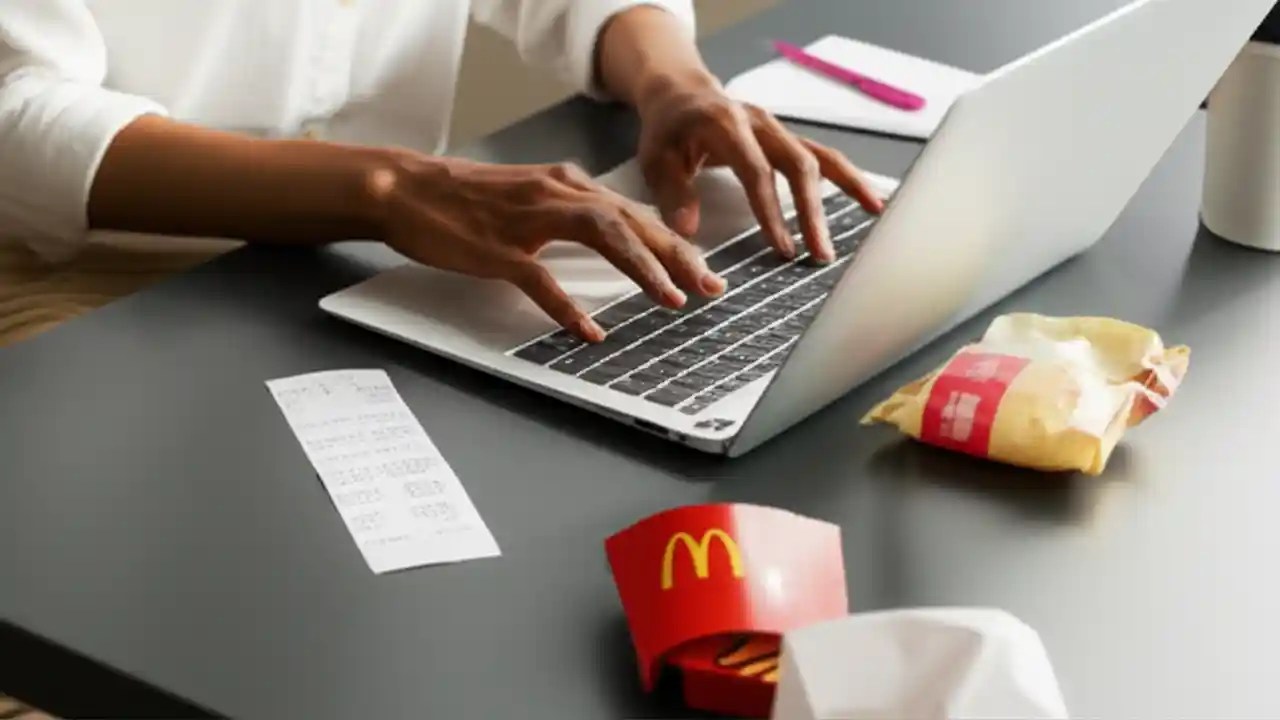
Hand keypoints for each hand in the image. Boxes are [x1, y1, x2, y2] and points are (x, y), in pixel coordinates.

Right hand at [372, 155, 726, 341]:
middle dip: (677, 255)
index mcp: (566, 184)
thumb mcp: (530, 198)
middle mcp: (556, 193)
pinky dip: (568, 306)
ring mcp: (527, 219)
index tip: (706, 270)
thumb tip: (616, 239)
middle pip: (632, 221)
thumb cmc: (464, 201)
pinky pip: (541, 278)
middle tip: (709, 287)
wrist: (405, 189)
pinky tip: (589, 330)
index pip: (635, 213)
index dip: (676, 243)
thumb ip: (572, 214)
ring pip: (601, 235)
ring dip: (640, 268)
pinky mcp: (497, 248)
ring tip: (669, 300)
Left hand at [636, 74, 884, 262]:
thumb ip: (672, 192)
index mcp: (726, 125)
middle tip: (819, 253)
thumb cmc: (667, 129)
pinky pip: (823, 155)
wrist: (681, 92)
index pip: (755, 170)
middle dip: (811, 211)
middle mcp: (760, 123)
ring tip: (872, 217)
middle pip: (797, 164)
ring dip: (845, 189)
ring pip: (819, 156)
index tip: (780, 247)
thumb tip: (688, 231)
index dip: (770, 209)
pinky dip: (848, 177)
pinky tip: (871, 200)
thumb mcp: (655, 159)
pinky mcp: (788, 137)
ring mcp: (778, 128)